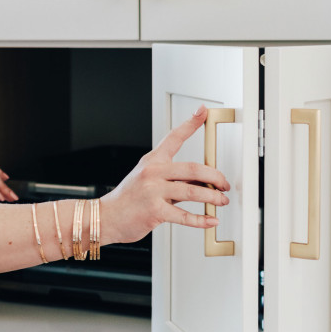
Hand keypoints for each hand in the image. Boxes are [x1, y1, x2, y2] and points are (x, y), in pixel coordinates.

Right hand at [101, 105, 229, 244]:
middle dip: (215, 177)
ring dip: (213, 197)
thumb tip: (203, 183)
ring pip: (193, 192)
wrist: (106, 217)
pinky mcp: (154, 211)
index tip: (203, 111)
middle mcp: (153, 172)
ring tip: (221, 201)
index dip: (190, 123)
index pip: (174, 137)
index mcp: (152, 161)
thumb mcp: (148, 181)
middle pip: (193, 169)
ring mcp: (153, 191)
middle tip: (224, 184)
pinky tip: (211, 220)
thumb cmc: (129, 200)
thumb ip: (174, 180)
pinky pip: (184, 216)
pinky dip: (201, 220)